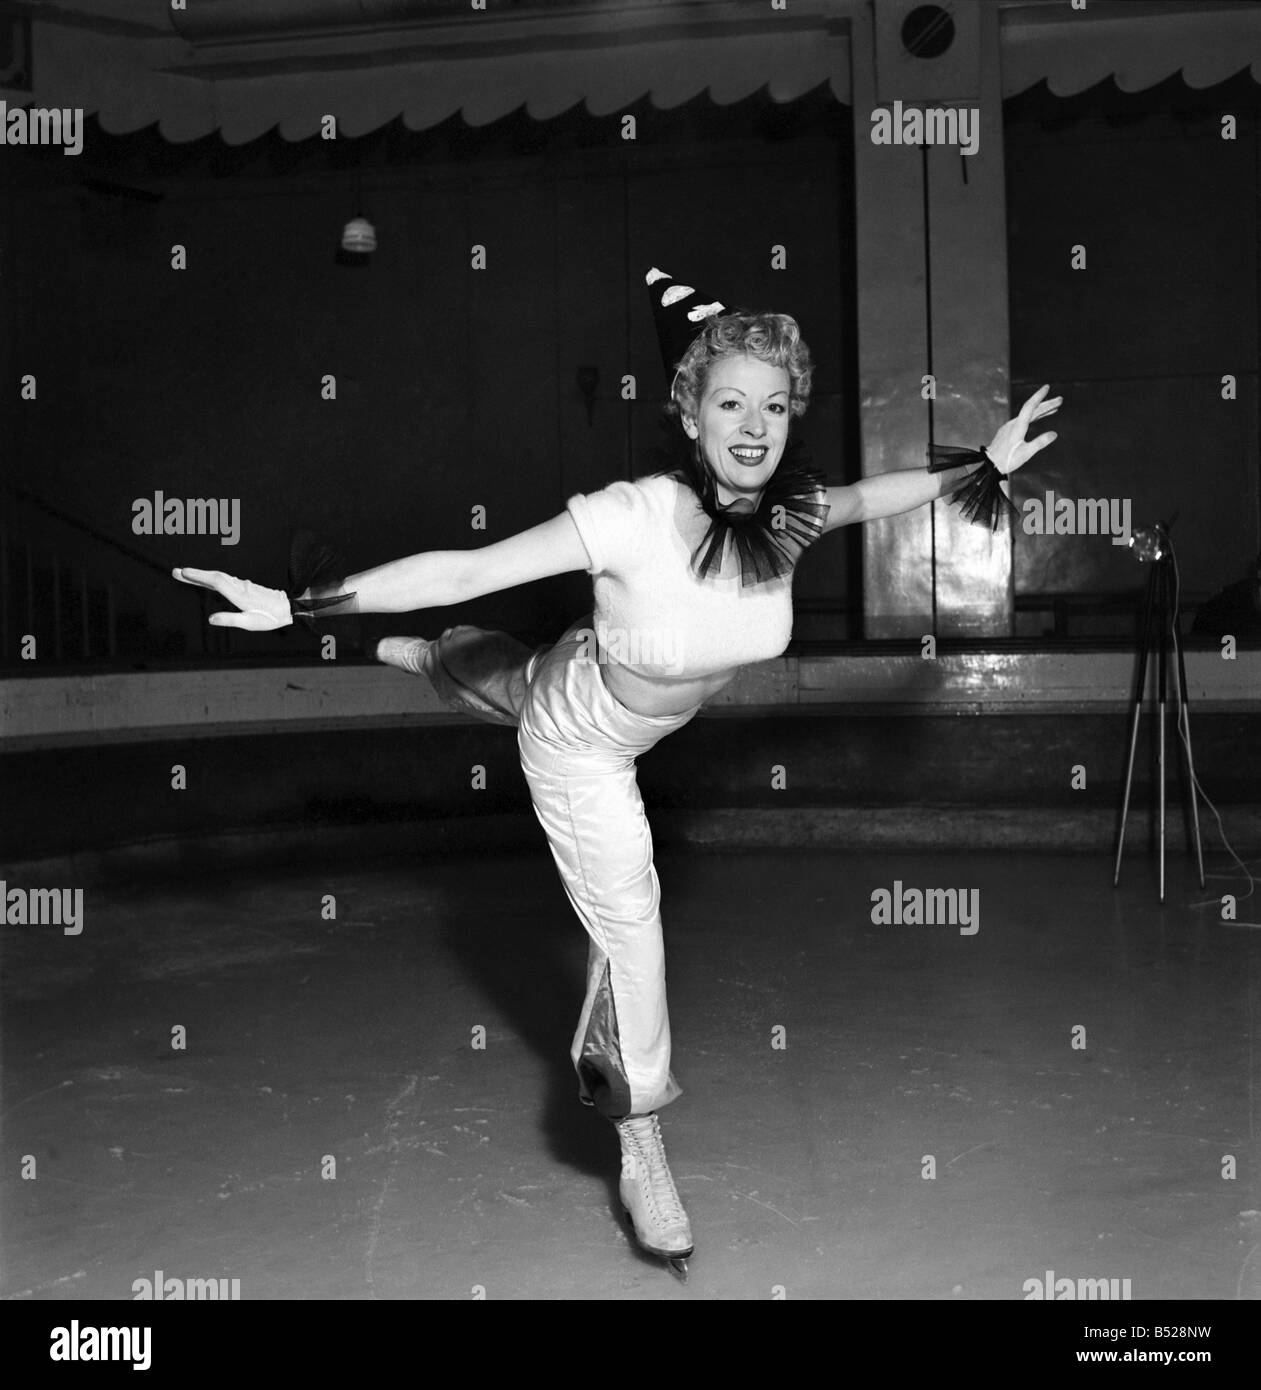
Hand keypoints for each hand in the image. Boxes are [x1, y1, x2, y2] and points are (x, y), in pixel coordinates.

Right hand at [172, 567, 292, 630]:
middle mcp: (239, 587)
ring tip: (185, 574)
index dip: (199, 576)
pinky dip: (212, 577)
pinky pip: (225, 579)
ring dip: (202, 574)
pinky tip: (206, 578)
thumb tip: (210, 619)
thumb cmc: (269, 617)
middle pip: (214, 576)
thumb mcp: (250, 623)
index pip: (215, 581)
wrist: (287, 607)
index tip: (183, 572)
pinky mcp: (245, 586)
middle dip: (194, 574)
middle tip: (176, 572)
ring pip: (219, 576)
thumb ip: (230, 620)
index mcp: (238, 595)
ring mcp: (242, 585)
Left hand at [986, 384, 1061, 475]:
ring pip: (1028, 414)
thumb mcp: (1026, 453)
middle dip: (1047, 404)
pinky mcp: (1008, 430)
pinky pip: (1023, 419)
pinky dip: (1034, 416)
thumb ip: (1040, 443)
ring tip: (1055, 408)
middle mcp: (1013, 423)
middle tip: (1060, 400)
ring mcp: (1010, 426)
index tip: (1046, 387)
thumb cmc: (1007, 460)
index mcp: (1018, 426)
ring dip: (1041, 410)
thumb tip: (1054, 434)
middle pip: (1032, 410)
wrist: (989, 464)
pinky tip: (1039, 417)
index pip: (1030, 406)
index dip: (1039, 396)